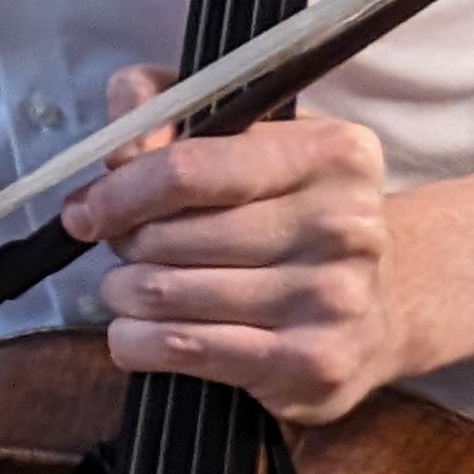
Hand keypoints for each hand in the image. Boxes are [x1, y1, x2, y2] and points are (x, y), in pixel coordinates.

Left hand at [59, 65, 404, 426]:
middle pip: (170, 236)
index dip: (121, 189)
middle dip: (126, 241)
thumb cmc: (290, 208)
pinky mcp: (313, 365)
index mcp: (331, 153)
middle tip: (126, 246)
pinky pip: (181, 349)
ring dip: (125, 291)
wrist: (384, 304)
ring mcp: (333, 300)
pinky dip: (136, 340)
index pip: (188, 168)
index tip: (89, 206)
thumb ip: (167, 108)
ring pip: (165, 294)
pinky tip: (141, 331)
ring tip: (135, 286)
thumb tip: (119, 143)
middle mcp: (344, 225)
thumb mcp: (246, 134)